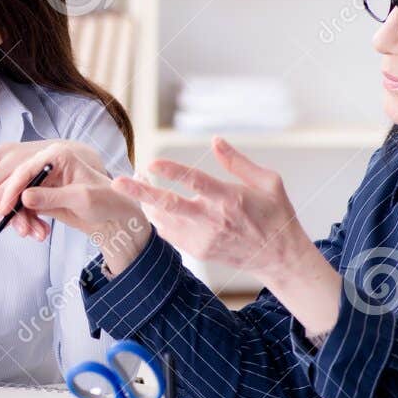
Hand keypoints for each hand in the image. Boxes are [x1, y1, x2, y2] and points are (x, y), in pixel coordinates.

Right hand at [0, 140, 149, 271]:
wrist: (111, 207)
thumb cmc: (102, 197)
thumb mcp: (82, 198)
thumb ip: (51, 197)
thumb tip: (22, 200)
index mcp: (50, 154)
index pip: (18, 171)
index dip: (7, 194)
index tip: (1, 214)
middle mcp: (32, 160)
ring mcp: (27, 175)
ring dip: (9, 221)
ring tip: (32, 235)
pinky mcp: (26, 191)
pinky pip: (10, 207)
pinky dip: (20, 223)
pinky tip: (37, 233)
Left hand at [112, 138, 318, 284]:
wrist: (279, 257)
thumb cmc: (276, 214)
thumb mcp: (268, 181)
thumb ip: (237, 162)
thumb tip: (215, 140)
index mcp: (231, 199)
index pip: (196, 182)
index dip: (172, 171)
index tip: (152, 162)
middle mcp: (214, 219)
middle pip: (170, 204)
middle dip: (141, 192)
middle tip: (118, 181)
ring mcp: (204, 238)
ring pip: (164, 220)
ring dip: (146, 203)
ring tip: (134, 186)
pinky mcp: (199, 250)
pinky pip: (169, 233)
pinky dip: (158, 219)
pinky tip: (153, 206)